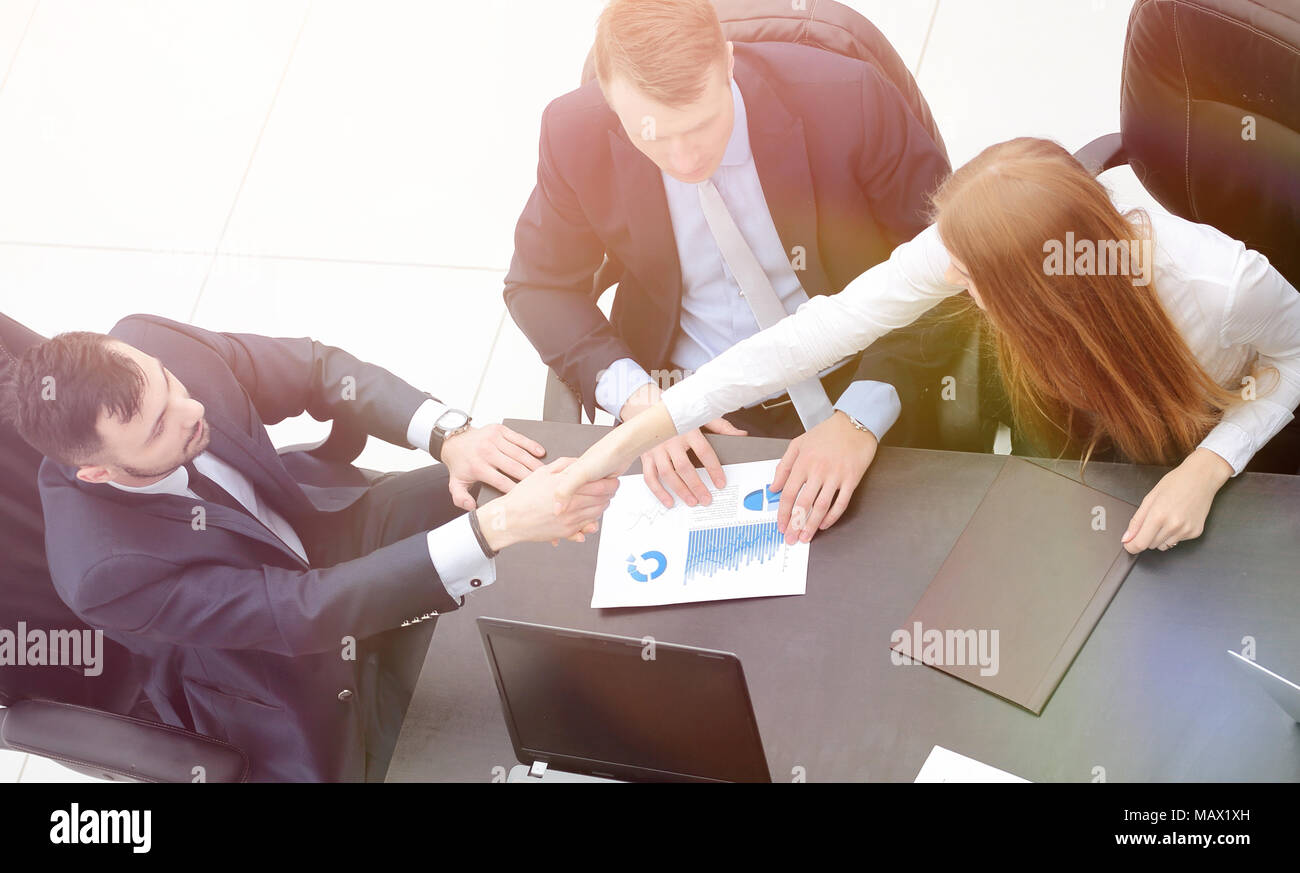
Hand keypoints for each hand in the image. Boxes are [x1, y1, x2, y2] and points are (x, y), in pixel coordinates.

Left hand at [438, 423, 546, 510]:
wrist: (454, 440)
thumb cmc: (460, 463)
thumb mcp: (456, 484)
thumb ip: (461, 498)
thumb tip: (472, 507)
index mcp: (477, 466)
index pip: (500, 481)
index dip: (515, 489)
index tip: (526, 496)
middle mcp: (486, 451)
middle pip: (513, 467)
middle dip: (529, 477)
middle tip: (543, 484)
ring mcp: (493, 438)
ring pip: (519, 453)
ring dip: (533, 463)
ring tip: (545, 471)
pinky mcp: (499, 429)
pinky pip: (519, 438)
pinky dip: (531, 445)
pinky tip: (540, 452)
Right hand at [475, 457, 618, 550]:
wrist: (510, 519)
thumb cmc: (523, 496)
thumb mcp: (542, 472)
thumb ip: (563, 465)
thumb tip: (578, 462)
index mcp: (566, 487)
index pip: (599, 485)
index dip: (609, 482)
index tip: (612, 479)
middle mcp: (571, 504)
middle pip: (602, 499)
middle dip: (610, 494)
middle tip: (612, 488)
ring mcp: (570, 519)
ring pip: (597, 513)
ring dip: (603, 506)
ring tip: (603, 500)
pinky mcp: (567, 532)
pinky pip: (587, 526)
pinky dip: (593, 520)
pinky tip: (591, 514)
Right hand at [618, 382, 745, 507]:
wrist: (648, 406)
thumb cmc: (678, 413)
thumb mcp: (700, 416)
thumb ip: (721, 426)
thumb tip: (741, 435)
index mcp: (687, 429)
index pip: (703, 451)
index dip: (713, 469)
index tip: (720, 483)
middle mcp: (670, 439)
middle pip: (684, 467)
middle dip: (696, 486)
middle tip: (706, 499)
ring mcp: (656, 448)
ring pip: (667, 474)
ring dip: (680, 490)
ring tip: (692, 501)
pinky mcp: (646, 455)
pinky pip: (650, 477)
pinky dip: (658, 491)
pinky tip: (669, 501)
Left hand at [772, 411, 877, 544]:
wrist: (855, 423)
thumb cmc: (826, 433)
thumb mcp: (798, 444)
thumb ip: (784, 466)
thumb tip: (773, 488)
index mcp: (803, 462)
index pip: (788, 493)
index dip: (783, 513)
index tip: (781, 525)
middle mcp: (818, 470)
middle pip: (803, 504)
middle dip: (795, 525)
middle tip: (791, 538)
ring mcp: (836, 476)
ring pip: (821, 507)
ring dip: (812, 525)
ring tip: (806, 537)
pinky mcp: (852, 479)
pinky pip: (841, 503)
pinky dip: (832, 517)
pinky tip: (825, 524)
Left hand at [1121, 448, 1231, 553]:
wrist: (1201, 478)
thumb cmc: (1175, 483)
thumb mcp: (1149, 498)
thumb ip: (1136, 521)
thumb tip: (1127, 538)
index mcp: (1158, 516)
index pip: (1140, 544)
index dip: (1131, 546)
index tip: (1128, 544)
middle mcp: (1173, 526)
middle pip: (1150, 545)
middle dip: (1146, 537)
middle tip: (1151, 520)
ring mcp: (1186, 531)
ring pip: (1163, 546)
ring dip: (1159, 537)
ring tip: (1166, 518)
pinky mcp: (1195, 533)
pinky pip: (1176, 541)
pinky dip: (1173, 534)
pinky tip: (1178, 519)